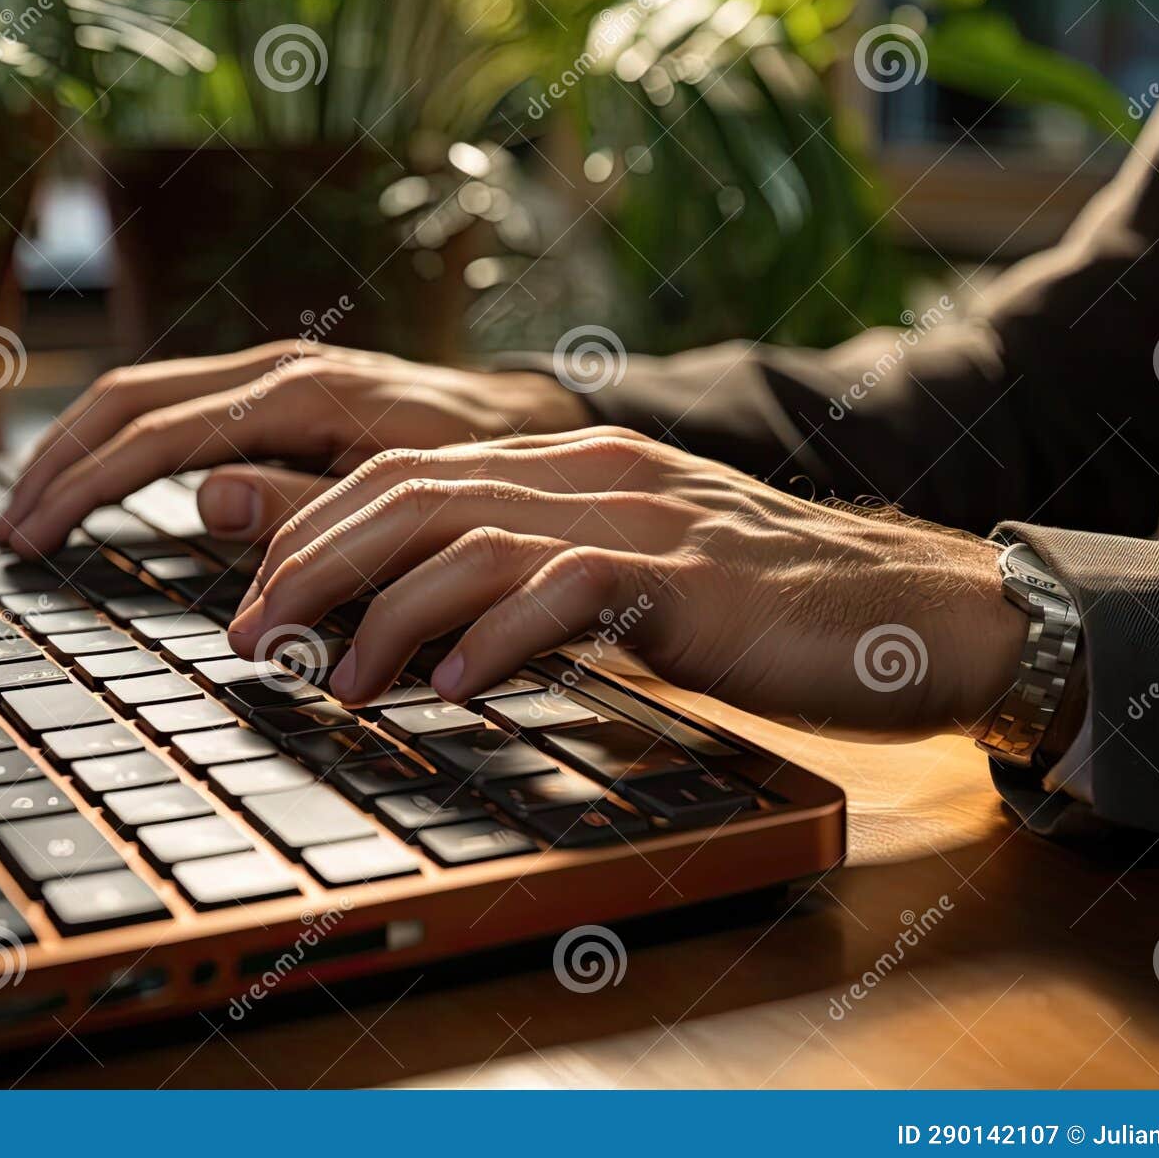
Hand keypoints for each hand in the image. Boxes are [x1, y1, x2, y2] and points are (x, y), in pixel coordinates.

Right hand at [0, 343, 588, 556]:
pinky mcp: (281, 385)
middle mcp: (275, 367)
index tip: (27, 541)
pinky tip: (106, 479)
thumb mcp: (399, 501)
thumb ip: (304, 506)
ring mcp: (275, 369)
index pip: (152, 436)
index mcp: (296, 395)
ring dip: (84, 447)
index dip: (80, 489)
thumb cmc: (473, 473)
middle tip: (9, 530)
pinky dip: (128, 439)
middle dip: (59, 462)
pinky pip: (181, 401)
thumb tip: (201, 500)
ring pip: (147, 392)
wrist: (525, 421)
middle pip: (127, 397)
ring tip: (37, 507)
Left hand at [227, 427, 1026, 733]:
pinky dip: (496, 641)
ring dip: (385, 614)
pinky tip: (453, 692)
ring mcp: (640, 515)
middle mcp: (589, 471)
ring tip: (338, 684)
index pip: (402, 476)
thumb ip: (518, 586)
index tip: (256, 606)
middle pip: (409, 492)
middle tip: (253, 638)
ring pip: (471, 536)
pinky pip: (567, 591)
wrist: (905, 608)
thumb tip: (409, 635)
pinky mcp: (688, 575)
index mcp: (563, 466)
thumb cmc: (754, 608)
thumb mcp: (616, 585)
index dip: (310, 534)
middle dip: (311, 563)